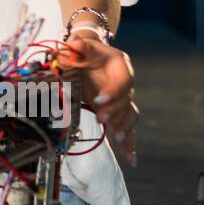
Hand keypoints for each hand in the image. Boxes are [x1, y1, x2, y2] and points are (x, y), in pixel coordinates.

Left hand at [56, 30, 138, 165]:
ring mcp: (122, 99)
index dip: (113, 92)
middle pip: (126, 101)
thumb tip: (72, 44)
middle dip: (114, 112)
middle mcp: (126, 83)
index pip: (123, 81)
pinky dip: (129, 144)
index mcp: (121, 65)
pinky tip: (131, 160)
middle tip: (100, 119)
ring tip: (115, 138)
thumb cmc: (83, 51)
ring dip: (123, 128)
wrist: (86, 56)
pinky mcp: (117, 112)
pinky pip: (127, 128)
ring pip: (129, 116)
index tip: (98, 100)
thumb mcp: (80, 45)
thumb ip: (76, 46)